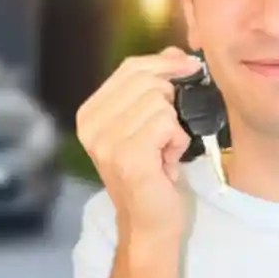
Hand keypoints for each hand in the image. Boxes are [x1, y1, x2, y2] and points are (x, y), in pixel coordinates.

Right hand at [75, 47, 202, 238]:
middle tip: (170, 131)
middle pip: (146, 80)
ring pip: (160, 101)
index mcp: (90, 113)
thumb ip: (154, 86)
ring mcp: (106, 142)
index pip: (129, 67)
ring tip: (165, 151)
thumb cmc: (153, 174)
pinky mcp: (128, 157)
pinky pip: (167, 123)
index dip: (164, 64)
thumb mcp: (147, 123)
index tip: (188, 71)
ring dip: (175, 126)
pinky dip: (179, 140)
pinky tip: (169, 160)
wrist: (151, 223)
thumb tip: (174, 54)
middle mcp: (91, 126)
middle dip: (171, 99)